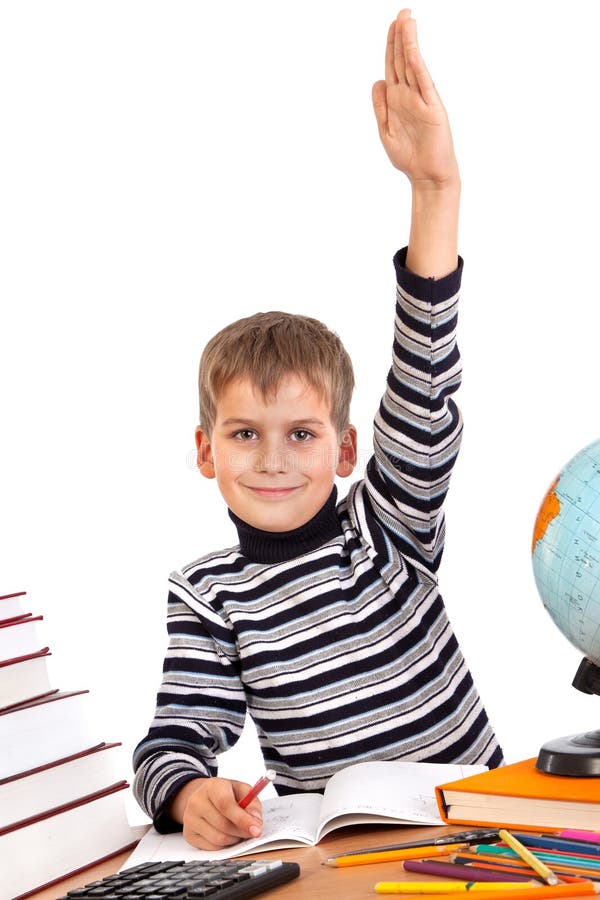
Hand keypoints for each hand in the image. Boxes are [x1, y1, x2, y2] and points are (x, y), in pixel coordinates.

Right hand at [171, 777, 263, 850]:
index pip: (226, 805)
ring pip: (218, 839)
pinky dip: (224, 845)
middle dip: (241, 832)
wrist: (204, 797)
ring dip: (234, 839)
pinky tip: (227, 834)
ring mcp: (190, 819)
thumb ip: (252, 803)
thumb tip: (256, 821)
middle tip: (252, 831)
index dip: (242, 819)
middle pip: (223, 825)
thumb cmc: (226, 794)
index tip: (257, 830)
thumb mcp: (242, 790)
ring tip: (238, 831)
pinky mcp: (188, 834)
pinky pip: (211, 848)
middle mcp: (196, 801)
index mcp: (212, 786)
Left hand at [372, 9, 458, 187]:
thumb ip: (380, 106)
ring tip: (407, 20)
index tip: (393, 23)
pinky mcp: (432, 108)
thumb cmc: (409, 157)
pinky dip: (417, 66)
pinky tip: (412, 51)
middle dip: (401, 35)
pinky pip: (423, 83)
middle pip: (402, 59)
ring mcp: (421, 100)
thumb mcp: (385, 130)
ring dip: (409, 43)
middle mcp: (409, 95)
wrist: (426, 176)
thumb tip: (376, 80)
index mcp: (396, 99)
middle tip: (402, 12)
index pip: (393, 65)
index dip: (391, 44)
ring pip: (412, 66)